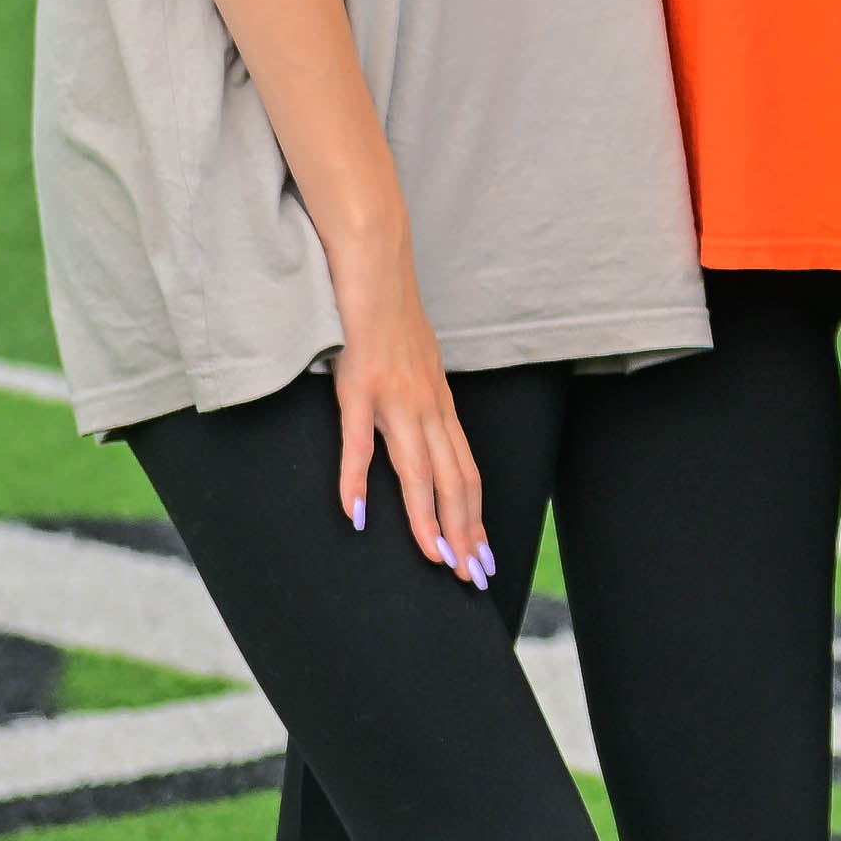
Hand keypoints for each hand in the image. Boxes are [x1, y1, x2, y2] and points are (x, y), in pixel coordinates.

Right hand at [326, 239, 488, 587]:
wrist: (375, 264)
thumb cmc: (389, 316)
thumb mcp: (413, 365)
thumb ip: (416, 401)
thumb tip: (416, 433)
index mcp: (439, 404)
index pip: (466, 471)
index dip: (476, 516)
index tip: (484, 555)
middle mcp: (427, 405)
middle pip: (453, 479)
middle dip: (465, 531)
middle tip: (473, 576)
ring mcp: (395, 395)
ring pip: (418, 468)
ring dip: (428, 518)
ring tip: (438, 560)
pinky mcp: (360, 382)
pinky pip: (358, 438)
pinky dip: (356, 478)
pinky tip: (357, 514)